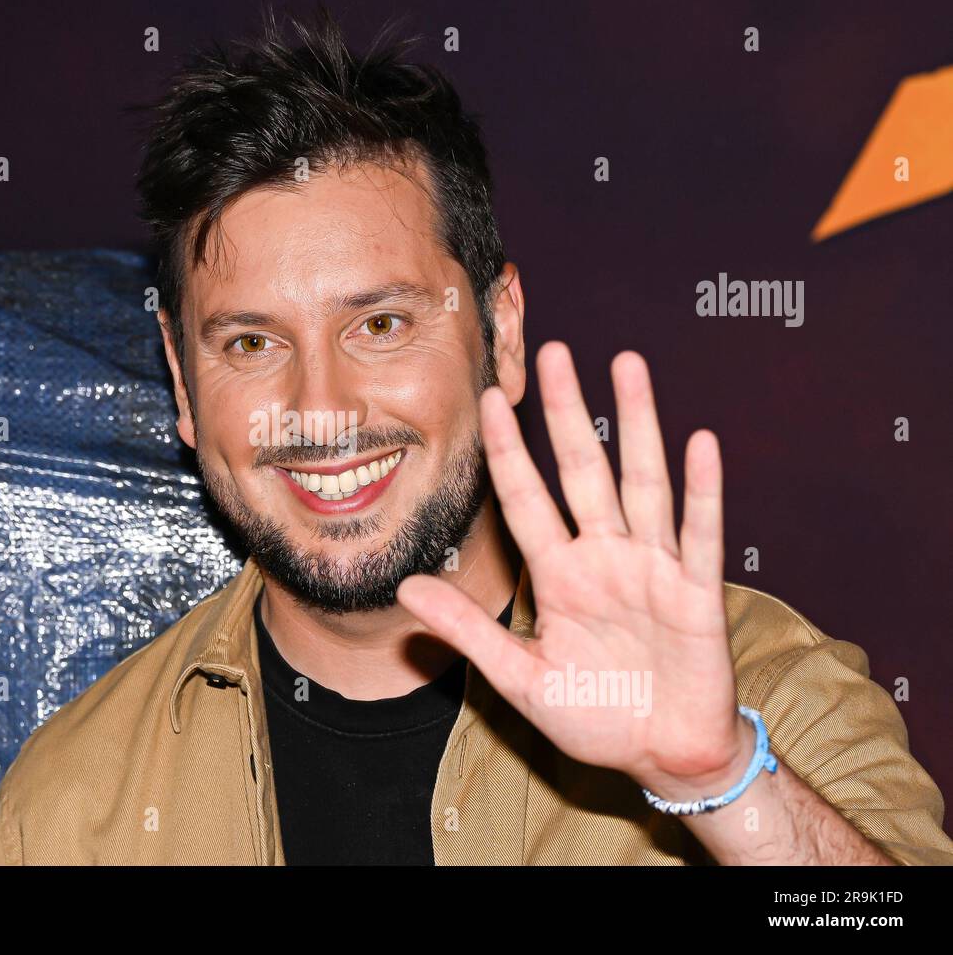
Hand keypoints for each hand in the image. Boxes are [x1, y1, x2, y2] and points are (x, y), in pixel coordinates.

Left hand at [397, 341, 747, 797]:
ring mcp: (652, 568)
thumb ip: (468, 631)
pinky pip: (699, 534)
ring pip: (642, 482)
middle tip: (555, 352)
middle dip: (568, 411)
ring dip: (637, 425)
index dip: (508, 450)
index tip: (491, 398)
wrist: (663, 756)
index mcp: (559, 575)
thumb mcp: (520, 678)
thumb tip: (404, 591)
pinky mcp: (697, 592)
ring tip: (628, 365)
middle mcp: (603, 557)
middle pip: (582, 470)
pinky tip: (700, 442)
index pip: (525, 499)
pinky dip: (702, 491)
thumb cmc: (594, 716)